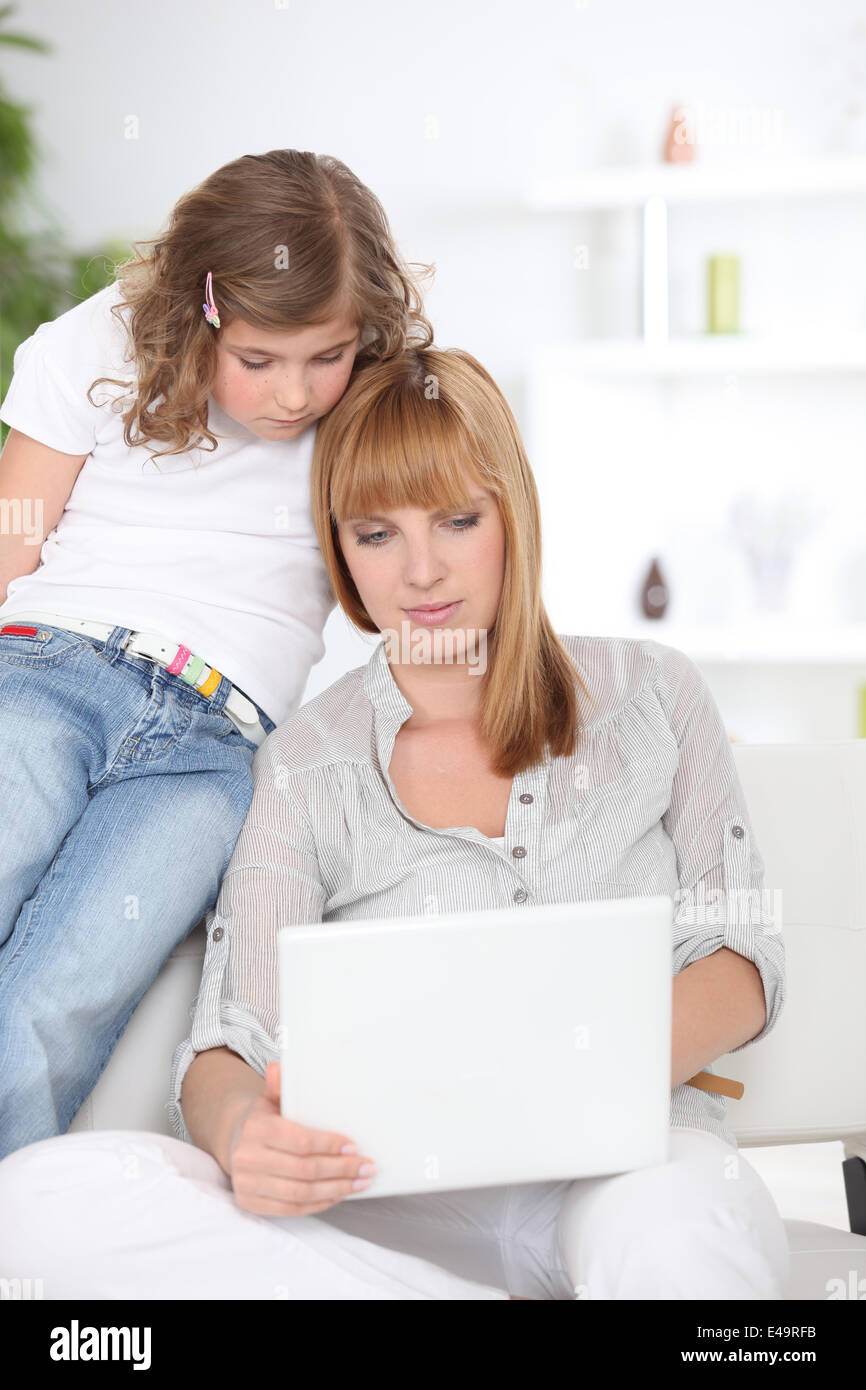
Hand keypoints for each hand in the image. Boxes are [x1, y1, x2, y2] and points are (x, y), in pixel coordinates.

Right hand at [227, 1061, 376, 1216]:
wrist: (235, 1141)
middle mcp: (248, 1158)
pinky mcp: (250, 1203)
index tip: (354, 1147)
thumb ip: (279, 1085)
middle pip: (304, 1170)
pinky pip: (291, 1209)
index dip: (330, 1146)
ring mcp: (247, 1184)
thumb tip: (278, 1068)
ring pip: (300, 1193)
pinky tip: (338, 1195)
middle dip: (341, 1170)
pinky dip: (319, 1204)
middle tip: (366, 1167)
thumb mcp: (270, 1098)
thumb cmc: (264, 1118)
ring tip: (360, 1183)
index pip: (300, 1141)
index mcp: (256, 1128)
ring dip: (336, 1190)